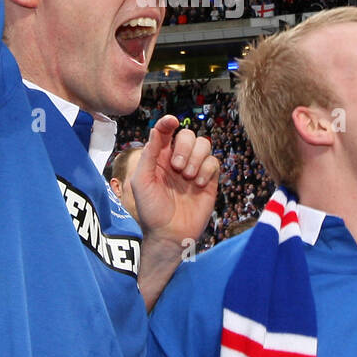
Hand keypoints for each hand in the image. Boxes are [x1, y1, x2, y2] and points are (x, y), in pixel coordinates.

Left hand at [132, 114, 219, 248]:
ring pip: (204, 144)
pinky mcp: (209, 179)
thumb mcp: (142, 181)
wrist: (170, 234)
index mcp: (159, 157)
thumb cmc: (151, 210)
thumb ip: (148, 155)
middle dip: (184, 148)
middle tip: (178, 168)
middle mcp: (177, 159)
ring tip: (188, 177)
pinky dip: (207, 170)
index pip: (165, 131)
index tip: (171, 122)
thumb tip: (156, 129)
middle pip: (188, 135)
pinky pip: (214, 161)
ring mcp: (194, 169)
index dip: (168, 122)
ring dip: (196, 158)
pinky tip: (198, 185)